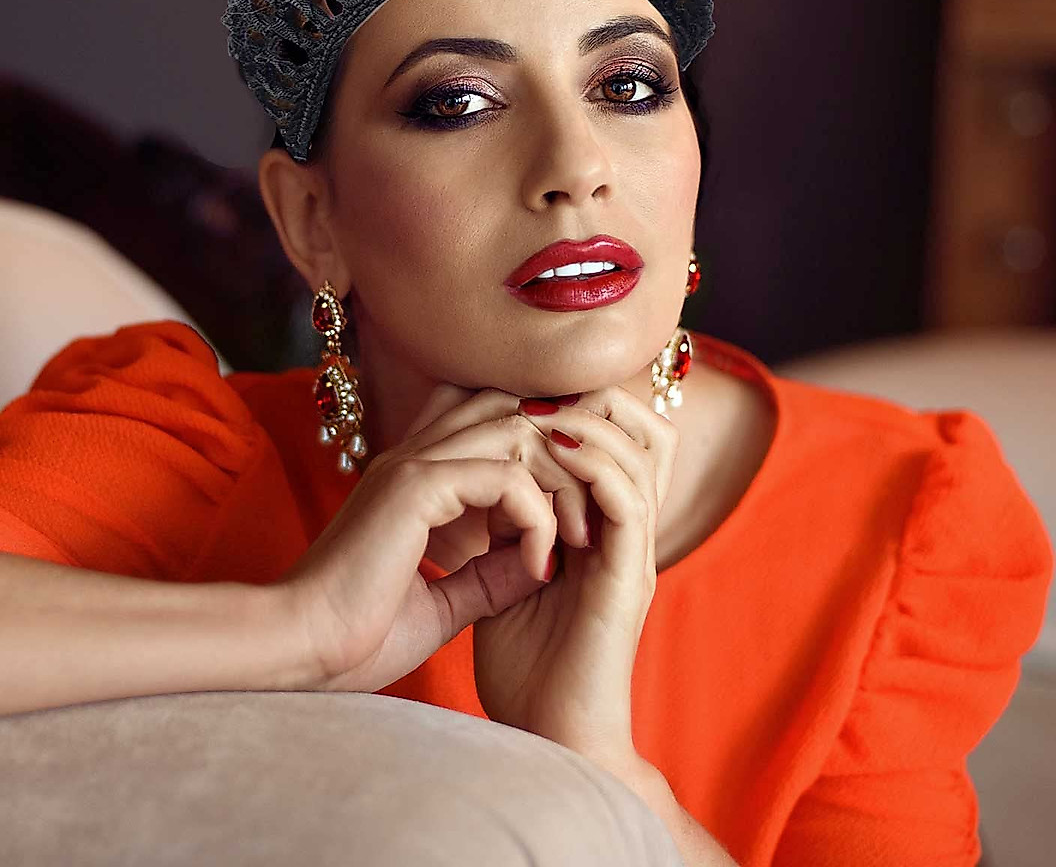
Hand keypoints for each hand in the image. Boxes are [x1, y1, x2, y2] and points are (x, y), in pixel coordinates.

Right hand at [277, 383, 592, 694]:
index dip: (542, 456)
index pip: (494, 422)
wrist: (303, 651)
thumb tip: (541, 561)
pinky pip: (507, 477)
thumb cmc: (359, 635)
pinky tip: (539, 563)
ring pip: (519, 430)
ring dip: (560, 483)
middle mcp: (414, 455)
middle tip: (586, 522)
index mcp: (415, 475)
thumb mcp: (445, 599)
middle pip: (514, 409)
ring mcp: (412, 462)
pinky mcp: (416, 485)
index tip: (567, 523)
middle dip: (564, 457)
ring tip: (574, 540)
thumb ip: (489, 573)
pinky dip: (537, 517)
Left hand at [472, 386, 677, 766]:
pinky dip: (593, 462)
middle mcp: (628, 534)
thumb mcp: (506, 574)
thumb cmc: (523, 668)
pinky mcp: (628, 577)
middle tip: (537, 391)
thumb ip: (508, 523)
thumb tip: (484, 471)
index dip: (579, 404)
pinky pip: (627, 497)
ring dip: (589, 421)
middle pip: (649, 433)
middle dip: (597, 398)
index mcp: (604, 529)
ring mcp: (632, 553)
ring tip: (538, 412)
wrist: (543, 740)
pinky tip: (550, 447)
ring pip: (642, 454)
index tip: (518, 393)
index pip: (618, 441)